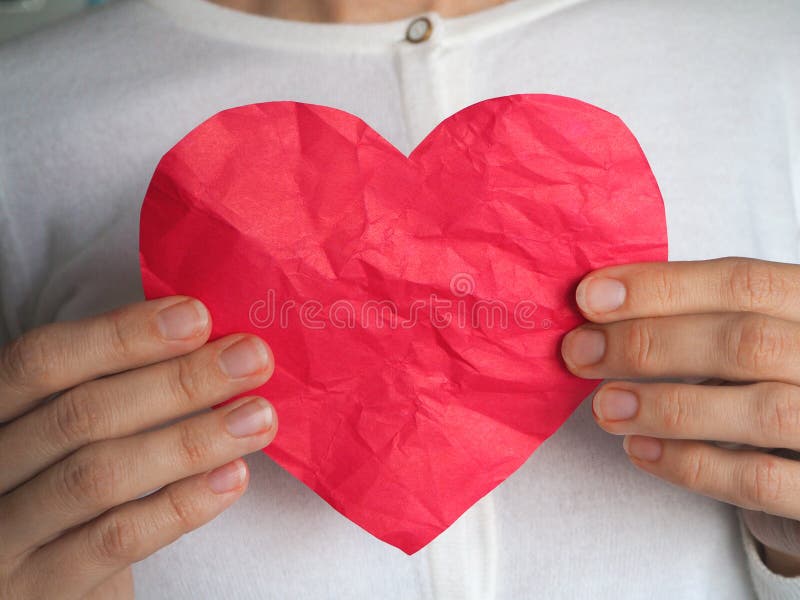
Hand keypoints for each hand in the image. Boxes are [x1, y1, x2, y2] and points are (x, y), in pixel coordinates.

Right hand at [0, 297, 276, 598]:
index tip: (198, 316)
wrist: (44, 585)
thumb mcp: (73, 437)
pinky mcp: (42, 591)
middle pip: (80, 415)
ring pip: (100, 476)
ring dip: (192, 439)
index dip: (121, 335)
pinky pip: (118, 539)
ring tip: (259, 417)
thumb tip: (216, 344)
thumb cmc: (71, 494)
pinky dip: (182, 504)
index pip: (42, 360)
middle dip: (179, 381)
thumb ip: (120, 391)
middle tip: (252, 358)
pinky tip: (233, 476)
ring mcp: (5, 537)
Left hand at [561, 257, 799, 574]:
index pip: (742, 283)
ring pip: (762, 411)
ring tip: (604, 407)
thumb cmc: (778, 378)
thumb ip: (704, 318)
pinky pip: (763, 480)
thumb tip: (601, 312)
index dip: (660, 288)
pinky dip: (694, 466)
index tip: (589, 298)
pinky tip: (640, 450)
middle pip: (746, 342)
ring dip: (668, 407)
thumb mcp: (760, 331)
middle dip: (650, 345)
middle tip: (579, 353)